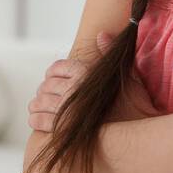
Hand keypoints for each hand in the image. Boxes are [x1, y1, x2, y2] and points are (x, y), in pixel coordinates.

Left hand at [27, 30, 158, 131]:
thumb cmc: (137, 107)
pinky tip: (37, 121)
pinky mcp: (61, 127)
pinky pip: (40, 120)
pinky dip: (36, 119)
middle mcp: (73, 87)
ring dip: (36, 105)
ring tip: (36, 109)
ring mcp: (66, 108)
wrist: (137, 137)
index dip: (52, 74)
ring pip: (40, 102)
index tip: (51, 80)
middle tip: (41, 97)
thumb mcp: (128, 76)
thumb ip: (111, 53)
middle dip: (42, 91)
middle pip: (46, 85)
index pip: (57, 67)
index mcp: (85, 72)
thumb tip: (101, 34)